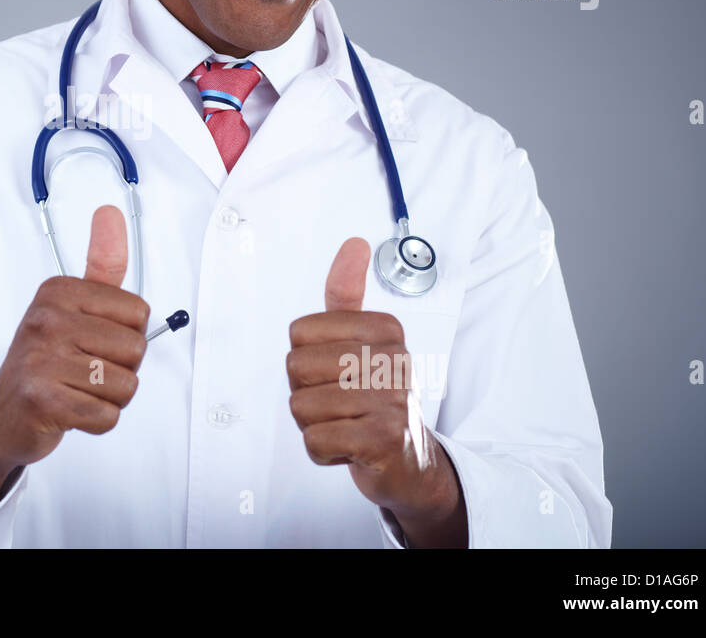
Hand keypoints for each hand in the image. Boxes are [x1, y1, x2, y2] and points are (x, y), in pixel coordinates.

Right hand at [0, 204, 149, 518]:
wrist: (1, 415)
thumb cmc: (47, 360)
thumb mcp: (73, 308)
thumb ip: (101, 265)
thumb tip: (110, 212)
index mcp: (58, 290)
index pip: (139, 313)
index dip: (126, 337)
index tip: (91, 343)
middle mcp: (46, 318)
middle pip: (136, 350)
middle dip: (120, 370)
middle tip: (83, 372)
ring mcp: (40, 358)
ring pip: (125, 386)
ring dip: (109, 399)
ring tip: (77, 391)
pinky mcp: (41, 399)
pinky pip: (106, 416)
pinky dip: (96, 422)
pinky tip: (70, 411)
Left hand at [286, 237, 466, 546]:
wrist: (410, 462)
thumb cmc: (374, 397)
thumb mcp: (361, 341)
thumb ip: (348, 295)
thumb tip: (355, 243)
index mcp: (386, 328)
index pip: (299, 332)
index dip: (306, 360)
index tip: (338, 374)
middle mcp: (395, 359)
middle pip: (296, 367)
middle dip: (306, 393)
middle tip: (340, 404)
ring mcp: (393, 399)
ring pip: (301, 406)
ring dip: (314, 424)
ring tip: (347, 425)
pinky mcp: (383, 440)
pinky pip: (315, 440)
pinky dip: (323, 451)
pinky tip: (350, 448)